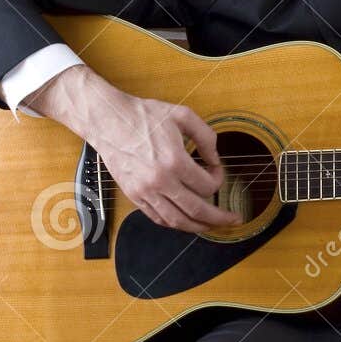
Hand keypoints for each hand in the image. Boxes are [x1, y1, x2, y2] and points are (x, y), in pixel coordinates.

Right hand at [30, 68, 240, 232]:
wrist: (108, 121)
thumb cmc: (143, 116)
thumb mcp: (182, 115)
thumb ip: (206, 136)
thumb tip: (215, 158)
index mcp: (174, 161)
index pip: (208, 185)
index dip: (219, 179)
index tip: (216, 169)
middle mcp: (160, 181)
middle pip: (197, 210)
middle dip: (219, 217)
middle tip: (232, 218)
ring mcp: (145, 192)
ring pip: (177, 221)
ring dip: (198, 226)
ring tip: (211, 225)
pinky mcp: (134, 195)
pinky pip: (158, 218)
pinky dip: (175, 223)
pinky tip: (185, 220)